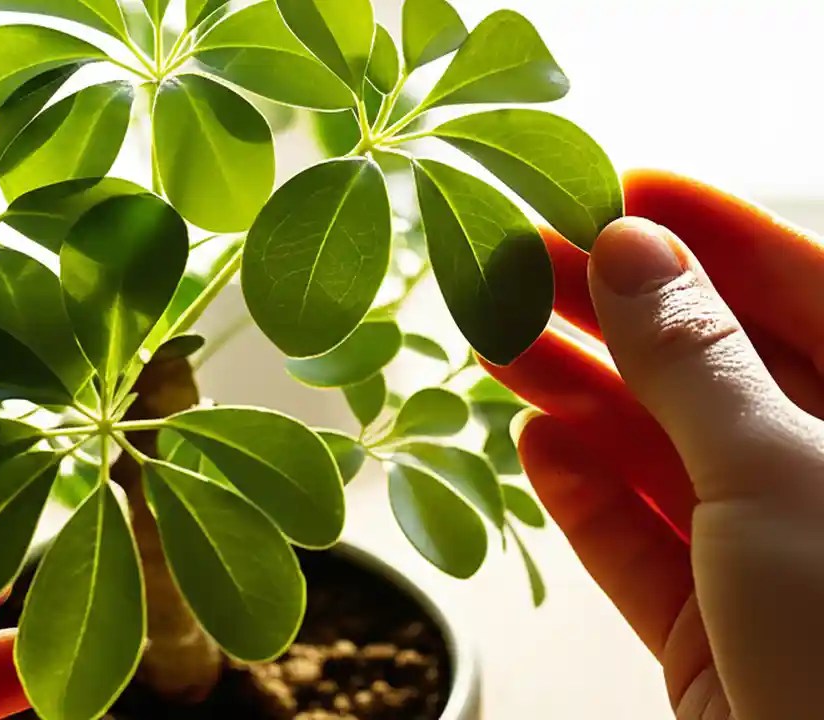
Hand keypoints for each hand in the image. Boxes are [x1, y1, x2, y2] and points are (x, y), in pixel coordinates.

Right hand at [487, 170, 823, 717]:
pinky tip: (534, 444)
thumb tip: (631, 251)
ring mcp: (773, 561)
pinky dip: (585, 496)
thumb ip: (693, 361)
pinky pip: (644, 545)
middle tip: (520, 263)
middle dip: (617, 315)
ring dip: (579, 397)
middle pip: (715, 371)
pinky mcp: (715, 630)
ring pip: (664, 454)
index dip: (714, 236)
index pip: (808, 293)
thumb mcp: (778, 470)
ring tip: (495, 341)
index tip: (621, 190)